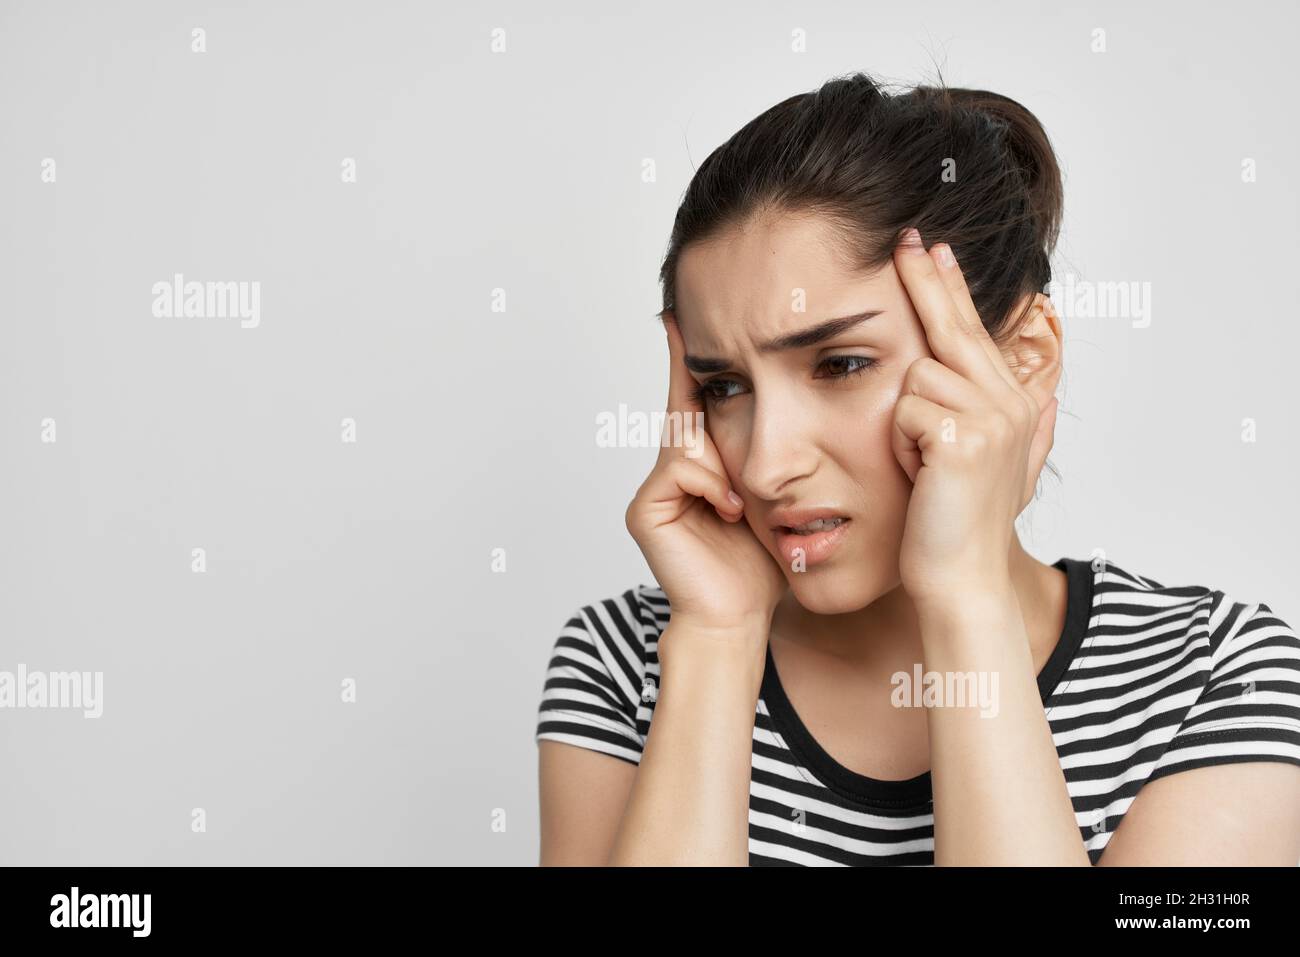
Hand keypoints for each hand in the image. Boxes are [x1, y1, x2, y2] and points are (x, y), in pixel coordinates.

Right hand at [624, 312, 786, 636]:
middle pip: (690, 412)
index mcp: (704, 461)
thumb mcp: (779, 492)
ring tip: (735, 503)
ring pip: (690, 438)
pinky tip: (726, 511)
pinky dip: (712, 485)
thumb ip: (769, 454)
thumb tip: (789, 405)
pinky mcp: (645, 508)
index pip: (695, 398)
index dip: (688, 359)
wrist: (741, 616)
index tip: (677, 312)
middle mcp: (673, 467)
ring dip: (724, 465)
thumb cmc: (766, 561)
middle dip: (709, 396)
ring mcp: (657, 487)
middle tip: (706, 372)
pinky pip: (682, 468)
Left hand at [889, 228, 1058, 605]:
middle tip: (905, 237)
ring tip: (923, 468)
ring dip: (904, 424)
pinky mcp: (963, 435)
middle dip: (925, 281)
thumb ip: (1015, 422)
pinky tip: (920, 475)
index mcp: (1016, 405)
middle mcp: (1012, 402)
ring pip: (916, 377)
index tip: (933, 250)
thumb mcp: (990, 466)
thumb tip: (1045, 388)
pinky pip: (906, 408)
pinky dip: (900, 444)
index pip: (975, 335)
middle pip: (954, 329)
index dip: (951, 292)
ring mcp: (992, 416)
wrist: (961, 579)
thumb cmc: (958, 528)